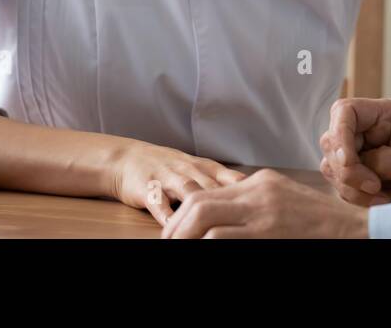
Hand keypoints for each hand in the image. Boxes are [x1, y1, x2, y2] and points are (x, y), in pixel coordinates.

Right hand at [109, 140, 245, 224]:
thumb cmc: (169, 168)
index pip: (232, 179)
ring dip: (201, 214)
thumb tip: (252, 200)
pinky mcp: (148, 188)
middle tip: (243, 222)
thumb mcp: (198, 171)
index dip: (249, 193)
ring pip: (189, 194)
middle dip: (230, 206)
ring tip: (211, 232)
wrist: (128, 158)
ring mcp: (169, 178)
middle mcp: (190, 170)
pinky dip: (169, 216)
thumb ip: (222, 184)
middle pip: (215, 188)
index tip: (262, 207)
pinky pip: (160, 203)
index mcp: (206, 167)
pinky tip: (177, 228)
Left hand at [161, 169, 368, 237]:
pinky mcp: (269, 232)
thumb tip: (218, 224)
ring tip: (175, 249)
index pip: (209, 193)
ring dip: (185, 238)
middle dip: (176, 227)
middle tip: (167, 244)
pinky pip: (223, 237)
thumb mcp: (284, 203)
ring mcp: (263, 211)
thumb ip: (255, 205)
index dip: (184, 215)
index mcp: (261, 182)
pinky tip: (202, 252)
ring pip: (205, 218)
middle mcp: (259, 191)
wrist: (352, 229)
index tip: (173, 234)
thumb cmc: (320, 223)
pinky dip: (207, 245)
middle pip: (199, 202)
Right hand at [318, 97, 390, 205]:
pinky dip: (359, 198)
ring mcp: (361, 151)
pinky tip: (385, 199)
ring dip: (354, 188)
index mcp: (383, 114)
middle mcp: (367, 130)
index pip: (345, 111)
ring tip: (386, 197)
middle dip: (348, 171)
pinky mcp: (360, 172)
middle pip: (332, 142)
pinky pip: (343, 185)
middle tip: (376, 187)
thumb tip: (357, 165)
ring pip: (332, 168)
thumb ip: (385, 160)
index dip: (339, 134)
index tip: (348, 162)